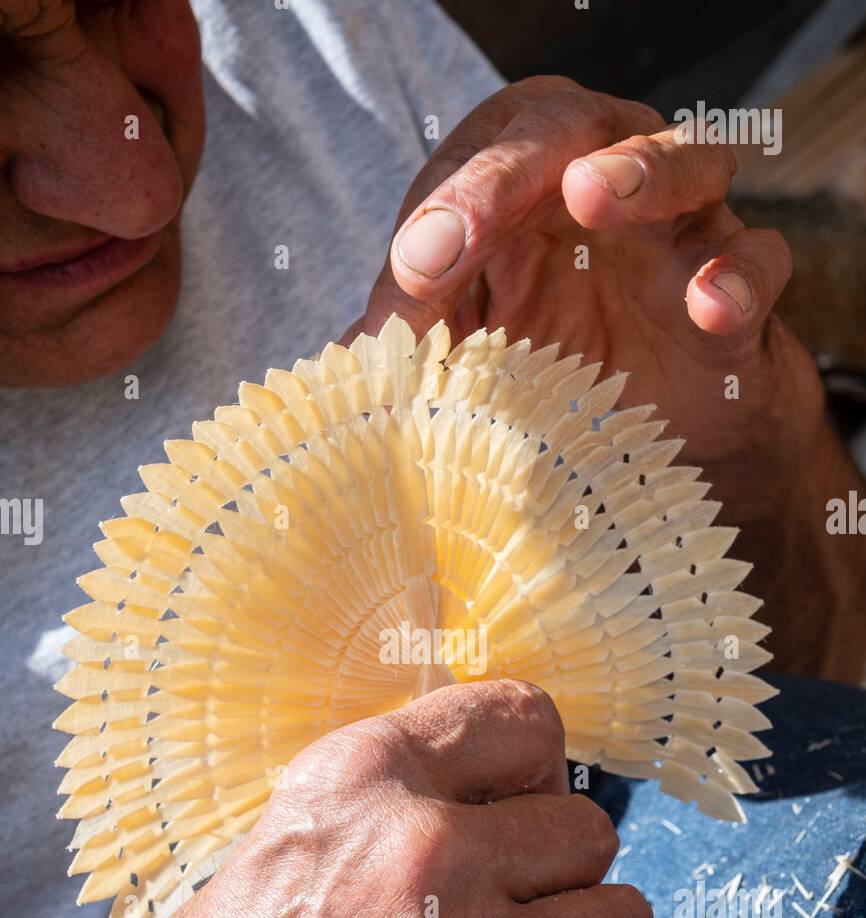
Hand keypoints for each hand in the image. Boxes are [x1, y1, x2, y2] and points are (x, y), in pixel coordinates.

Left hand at [348, 76, 823, 481]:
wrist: (647, 428)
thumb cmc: (546, 358)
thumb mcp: (469, 345)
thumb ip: (414, 339)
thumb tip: (347, 363)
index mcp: (527, 180)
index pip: (483, 156)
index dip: (447, 202)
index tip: (412, 274)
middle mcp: (608, 179)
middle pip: (572, 130)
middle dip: (513, 171)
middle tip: (468, 225)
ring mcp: (683, 230)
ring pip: (685, 162)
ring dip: (643, 171)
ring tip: (596, 194)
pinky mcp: (739, 294)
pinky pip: (759, 263)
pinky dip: (740, 275)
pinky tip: (710, 303)